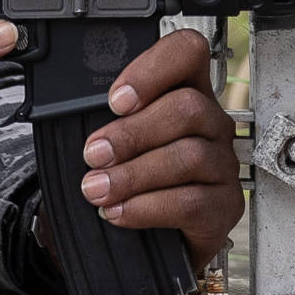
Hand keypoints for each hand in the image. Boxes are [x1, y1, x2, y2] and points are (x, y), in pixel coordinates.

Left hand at [71, 29, 242, 273]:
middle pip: (187, 108)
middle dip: (131, 133)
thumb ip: (106, 121)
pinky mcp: (225, 206)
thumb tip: (69, 117)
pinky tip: (120, 212)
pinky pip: (190, 201)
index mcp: (187, 92)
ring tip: (97, 190)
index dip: (153, 69)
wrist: (154, 242)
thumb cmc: (136, 182)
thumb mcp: (118, 143)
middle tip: (94, 154)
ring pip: (188, 156)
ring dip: (133, 174)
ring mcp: (223, 165)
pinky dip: (147, 208)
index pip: (187, 52)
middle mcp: (212, 123)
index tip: (116, 100)